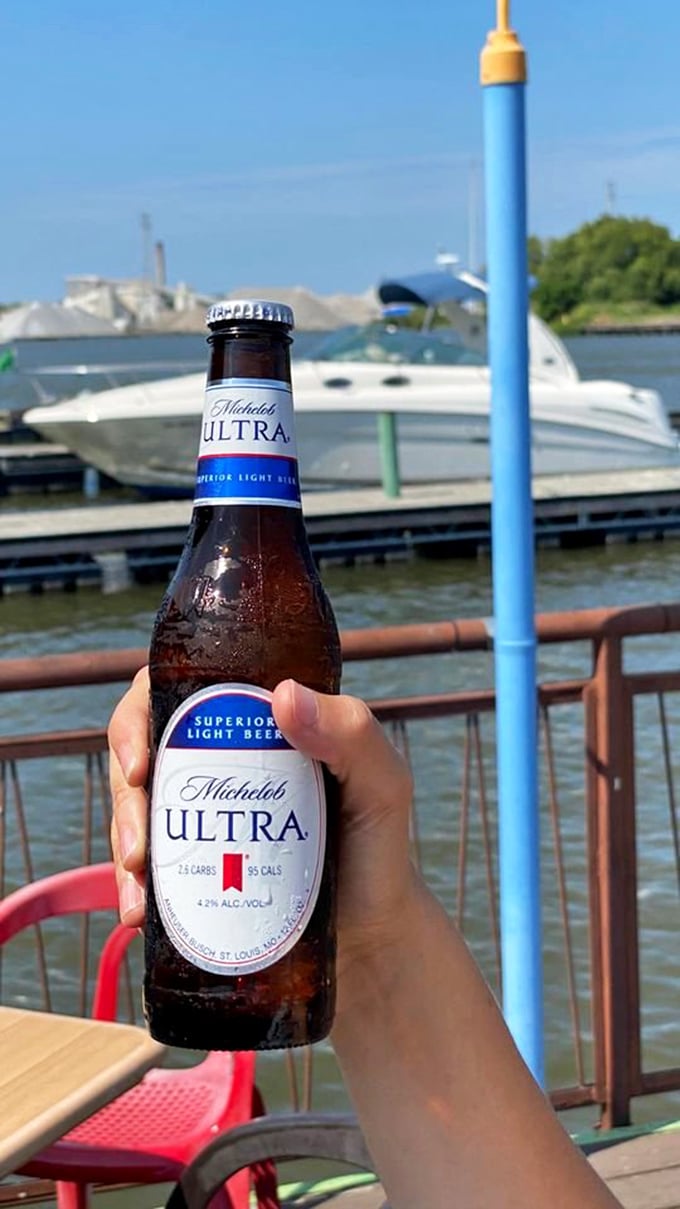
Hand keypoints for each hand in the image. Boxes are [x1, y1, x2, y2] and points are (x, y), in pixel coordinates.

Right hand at [109, 671, 416, 1007]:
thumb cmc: (379, 847)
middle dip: (125, 793)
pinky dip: (134, 886)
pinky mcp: (194, 866)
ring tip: (138, 886)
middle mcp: (222, 761)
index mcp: (259, 722)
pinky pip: (146, 865)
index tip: (140, 763)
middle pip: (145, 750)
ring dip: (124, 841)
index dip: (141, 715)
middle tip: (139, 842)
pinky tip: (140, 913)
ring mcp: (202, 815)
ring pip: (136, 808)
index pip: (185, 692)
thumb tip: (282, 695)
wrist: (371, 936)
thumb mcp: (382, 785)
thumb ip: (353, 733)